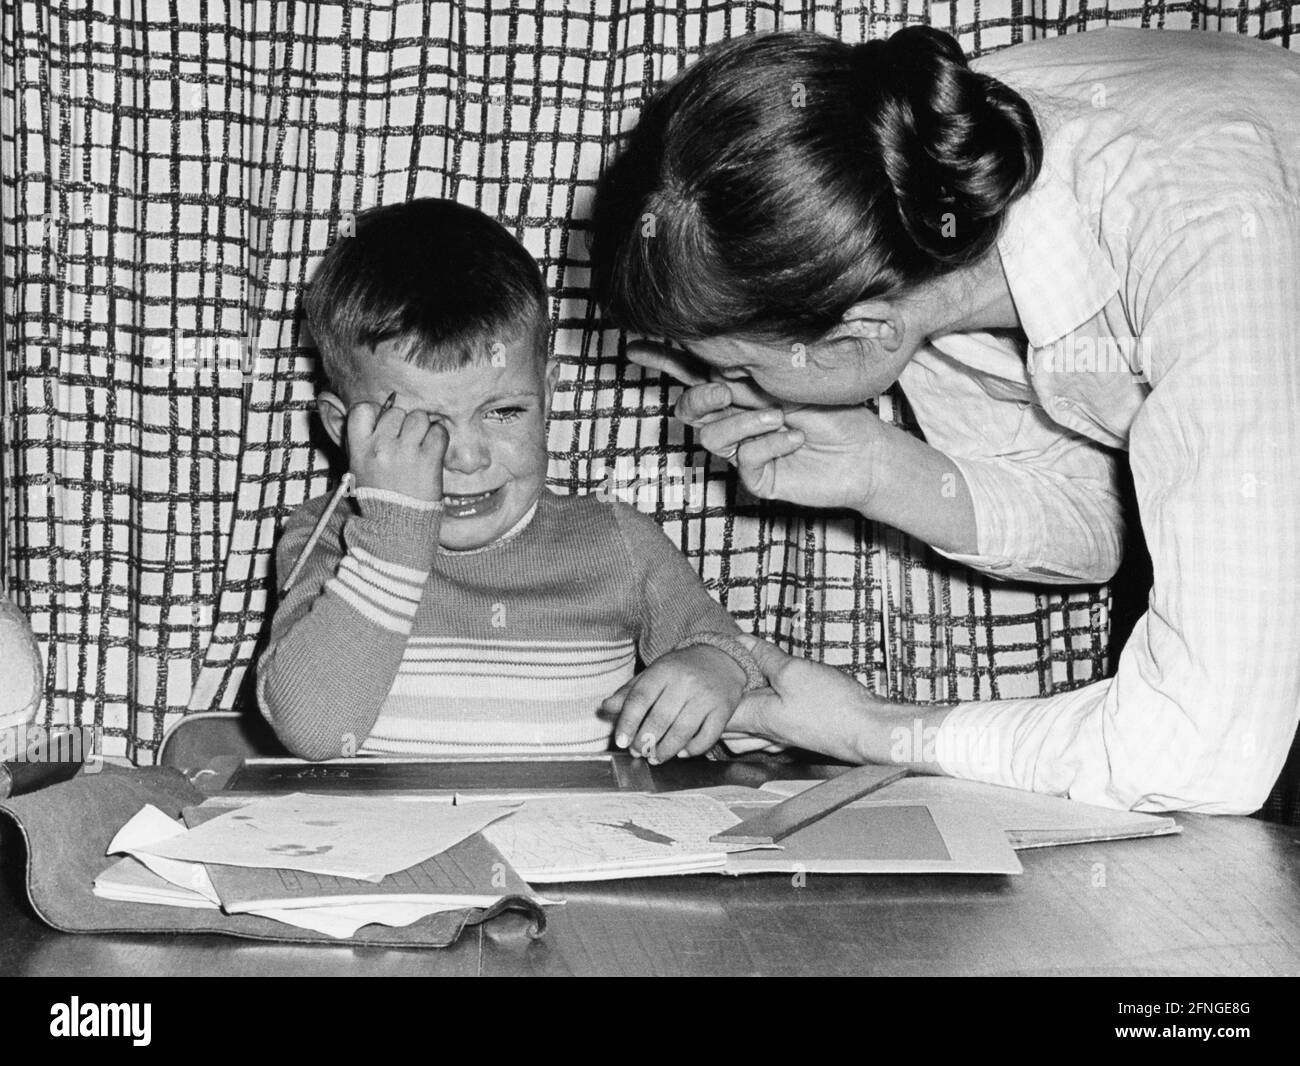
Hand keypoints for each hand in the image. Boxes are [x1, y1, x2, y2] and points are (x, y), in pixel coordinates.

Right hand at [346, 392, 448, 501]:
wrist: (397, 526)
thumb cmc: (378, 496)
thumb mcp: (358, 467)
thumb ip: (364, 441)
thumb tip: (375, 414)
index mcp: (360, 448)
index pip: (363, 409)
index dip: (376, 413)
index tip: (382, 425)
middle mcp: (381, 447)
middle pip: (396, 412)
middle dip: (402, 424)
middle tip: (404, 443)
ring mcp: (406, 452)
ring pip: (419, 417)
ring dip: (422, 428)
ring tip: (419, 446)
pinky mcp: (429, 459)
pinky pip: (439, 431)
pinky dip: (439, 438)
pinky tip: (433, 450)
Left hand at [601, 645, 746, 762]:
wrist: (721, 659)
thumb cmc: (681, 669)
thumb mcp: (654, 673)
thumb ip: (630, 692)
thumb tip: (606, 707)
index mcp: (663, 670)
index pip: (640, 698)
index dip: (627, 722)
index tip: (621, 741)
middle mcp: (685, 682)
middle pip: (660, 718)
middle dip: (645, 740)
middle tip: (637, 751)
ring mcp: (706, 697)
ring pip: (682, 731)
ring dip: (665, 750)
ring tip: (655, 757)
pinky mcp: (723, 710)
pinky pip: (707, 737)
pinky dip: (692, 750)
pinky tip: (681, 753)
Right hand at [627, 342, 891, 511]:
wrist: (865, 451)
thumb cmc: (836, 410)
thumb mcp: (791, 379)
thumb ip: (753, 370)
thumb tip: (721, 360)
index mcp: (740, 389)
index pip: (692, 373)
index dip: (661, 360)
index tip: (632, 348)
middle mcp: (735, 419)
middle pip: (688, 409)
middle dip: (701, 399)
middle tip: (726, 392)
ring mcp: (743, 450)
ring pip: (712, 437)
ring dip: (744, 422)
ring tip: (781, 418)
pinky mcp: (757, 477)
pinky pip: (745, 458)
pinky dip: (770, 443)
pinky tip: (795, 438)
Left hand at [727, 635, 951, 766]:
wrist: (868, 731)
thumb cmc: (832, 706)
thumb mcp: (794, 671)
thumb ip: (766, 657)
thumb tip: (742, 643)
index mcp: (758, 717)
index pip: (719, 713)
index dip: (708, 697)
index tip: (701, 677)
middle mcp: (767, 733)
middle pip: (728, 730)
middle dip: (718, 712)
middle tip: (714, 689)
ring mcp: (784, 738)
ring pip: (747, 735)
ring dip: (738, 718)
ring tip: (737, 697)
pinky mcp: (801, 736)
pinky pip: (769, 734)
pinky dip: (760, 722)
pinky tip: (769, 707)